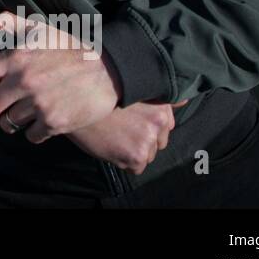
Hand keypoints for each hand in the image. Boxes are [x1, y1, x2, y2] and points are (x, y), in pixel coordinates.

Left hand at [0, 10, 120, 142]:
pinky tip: (40, 123)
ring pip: (9, 124)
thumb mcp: (38, 29)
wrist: (108, 70)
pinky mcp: (54, 122)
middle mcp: (23, 82)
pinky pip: (31, 136)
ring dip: (12, 122)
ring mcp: (38, 104)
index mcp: (15, 58)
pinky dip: (33, 133)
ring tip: (21, 115)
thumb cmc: (69, 48)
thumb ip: (7, 23)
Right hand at [65, 100, 188, 173]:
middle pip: (158, 142)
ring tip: (113, 135)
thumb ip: (158, 98)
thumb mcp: (131, 90)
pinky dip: (124, 161)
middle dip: (143, 139)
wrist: (73, 103)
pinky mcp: (137, 155)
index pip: (166, 124)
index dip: (147, 124)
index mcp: (160, 104)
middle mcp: (160, 121)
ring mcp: (149, 139)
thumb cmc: (99, 95)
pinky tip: (111, 145)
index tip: (131, 120)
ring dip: (133, 150)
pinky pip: (137, 167)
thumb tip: (185, 101)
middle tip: (121, 128)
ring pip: (148, 155)